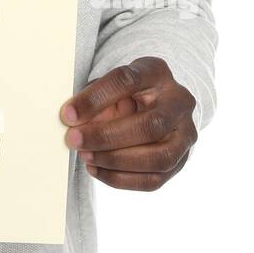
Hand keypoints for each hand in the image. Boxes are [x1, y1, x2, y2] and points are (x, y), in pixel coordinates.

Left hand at [59, 56, 196, 189]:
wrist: (154, 104)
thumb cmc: (124, 92)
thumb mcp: (109, 84)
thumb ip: (94, 98)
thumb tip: (73, 121)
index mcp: (157, 72)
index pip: (128, 81)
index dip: (96, 98)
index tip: (68, 114)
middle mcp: (179, 102)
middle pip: (152, 125)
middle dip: (107, 136)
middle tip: (74, 139)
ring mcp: (185, 135)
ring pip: (159, 157)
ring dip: (116, 161)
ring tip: (85, 156)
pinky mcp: (180, 162)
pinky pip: (153, 180)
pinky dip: (120, 179)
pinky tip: (96, 169)